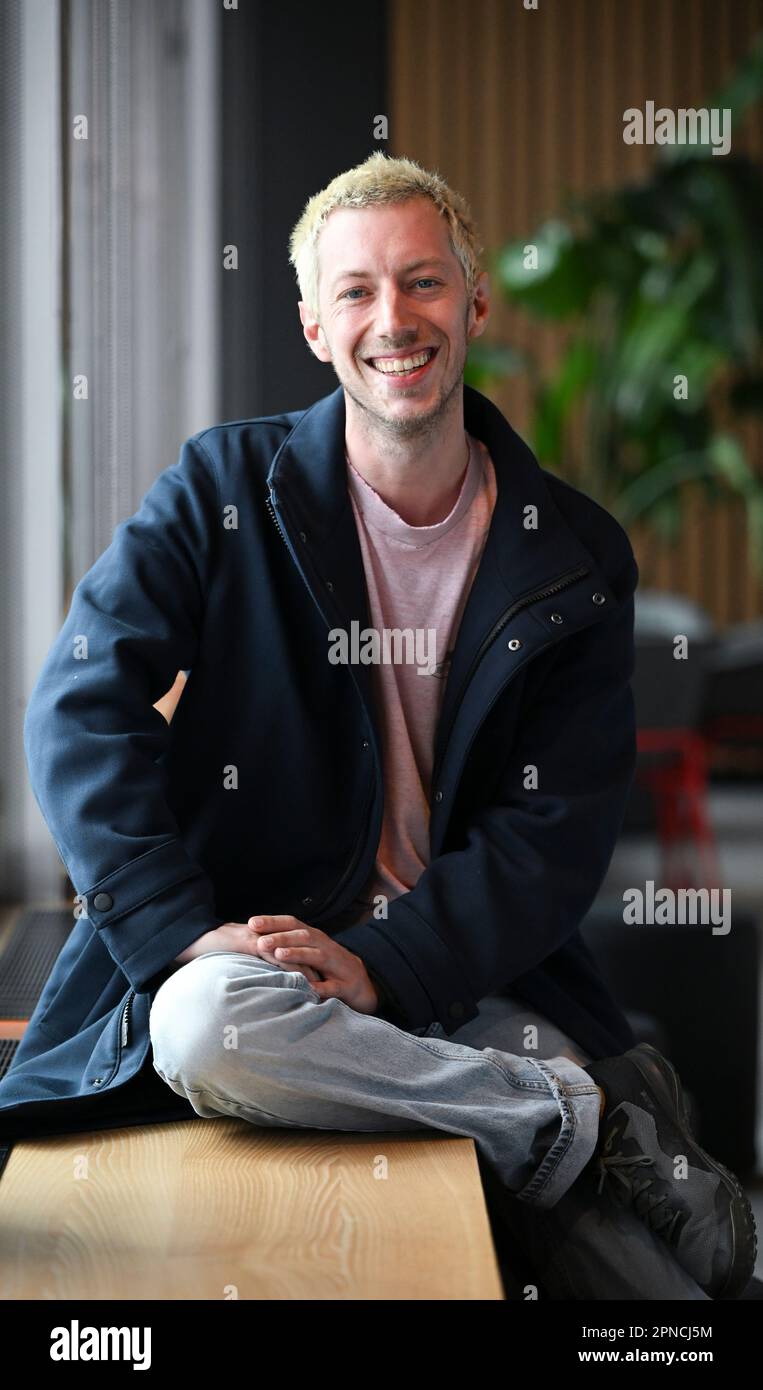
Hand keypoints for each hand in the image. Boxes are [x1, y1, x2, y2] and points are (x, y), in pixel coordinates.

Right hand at [173, 920, 320, 982]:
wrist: (189, 937)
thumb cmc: (210, 950)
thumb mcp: (236, 957)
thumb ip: (251, 964)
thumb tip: (261, 979)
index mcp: (265, 937)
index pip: (294, 950)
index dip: (309, 964)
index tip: (325, 979)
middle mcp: (265, 935)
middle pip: (298, 951)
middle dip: (316, 968)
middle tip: (333, 986)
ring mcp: (259, 938)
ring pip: (291, 954)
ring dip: (308, 972)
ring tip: (322, 990)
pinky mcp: (250, 944)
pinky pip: (274, 956)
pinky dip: (289, 970)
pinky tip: (300, 982)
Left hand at [248, 915, 379, 1013]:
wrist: (362, 982)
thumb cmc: (327, 965)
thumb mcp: (308, 950)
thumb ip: (287, 943)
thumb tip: (254, 938)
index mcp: (314, 937)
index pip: (292, 923)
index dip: (273, 922)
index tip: (251, 923)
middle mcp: (325, 946)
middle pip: (302, 937)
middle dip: (281, 937)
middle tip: (260, 941)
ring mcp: (337, 965)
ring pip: (316, 956)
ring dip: (298, 954)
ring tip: (279, 955)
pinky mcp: (346, 985)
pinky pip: (333, 986)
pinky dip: (321, 987)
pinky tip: (309, 988)